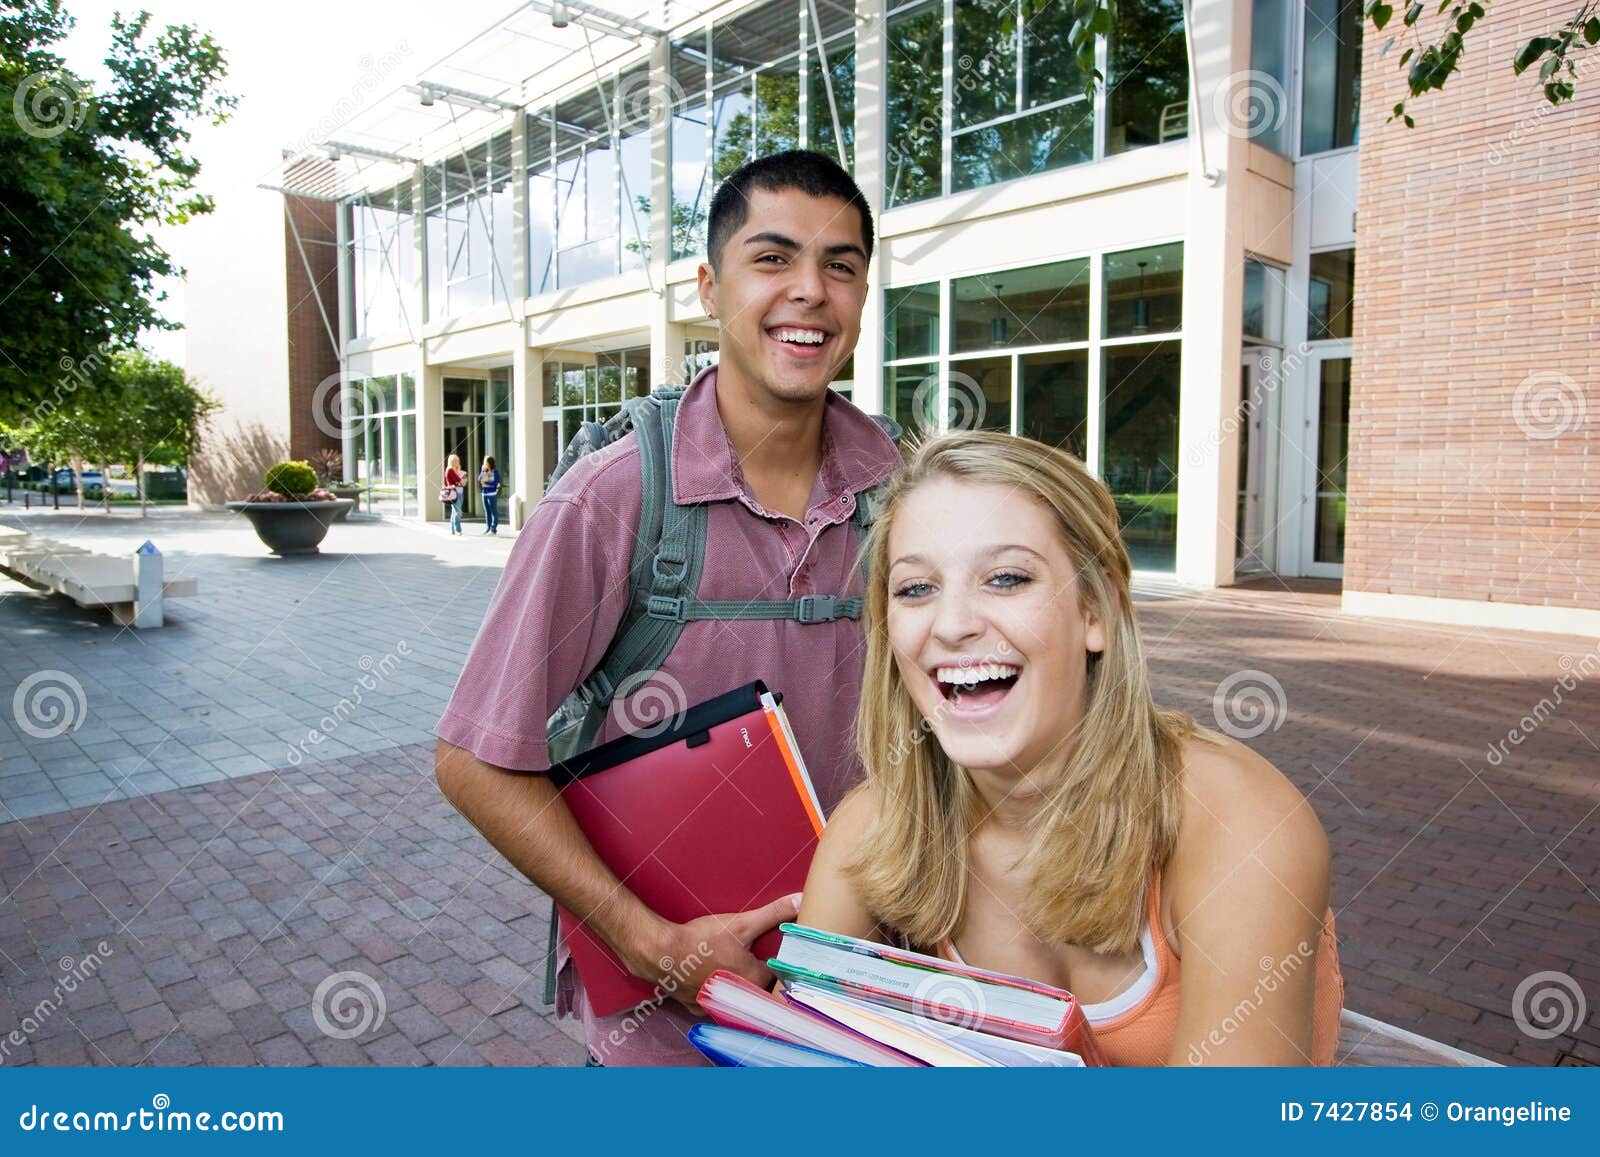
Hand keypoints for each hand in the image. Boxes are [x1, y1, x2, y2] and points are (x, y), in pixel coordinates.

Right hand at [626, 893, 800, 1014]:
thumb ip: (773, 913)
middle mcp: (739, 999)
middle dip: (762, 980)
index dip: (782, 968)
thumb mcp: (742, 923)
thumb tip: (800, 901)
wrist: (661, 954)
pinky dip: (716, 995)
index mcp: (755, 981)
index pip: (779, 979)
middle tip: (758, 962)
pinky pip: (714, 1004)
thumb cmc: (702, 941)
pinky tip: (712, 982)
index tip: (781, 959)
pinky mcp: (698, 1007)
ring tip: (734, 972)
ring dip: (738, 990)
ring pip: (736, 1000)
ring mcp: (717, 1006)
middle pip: (758, 992)